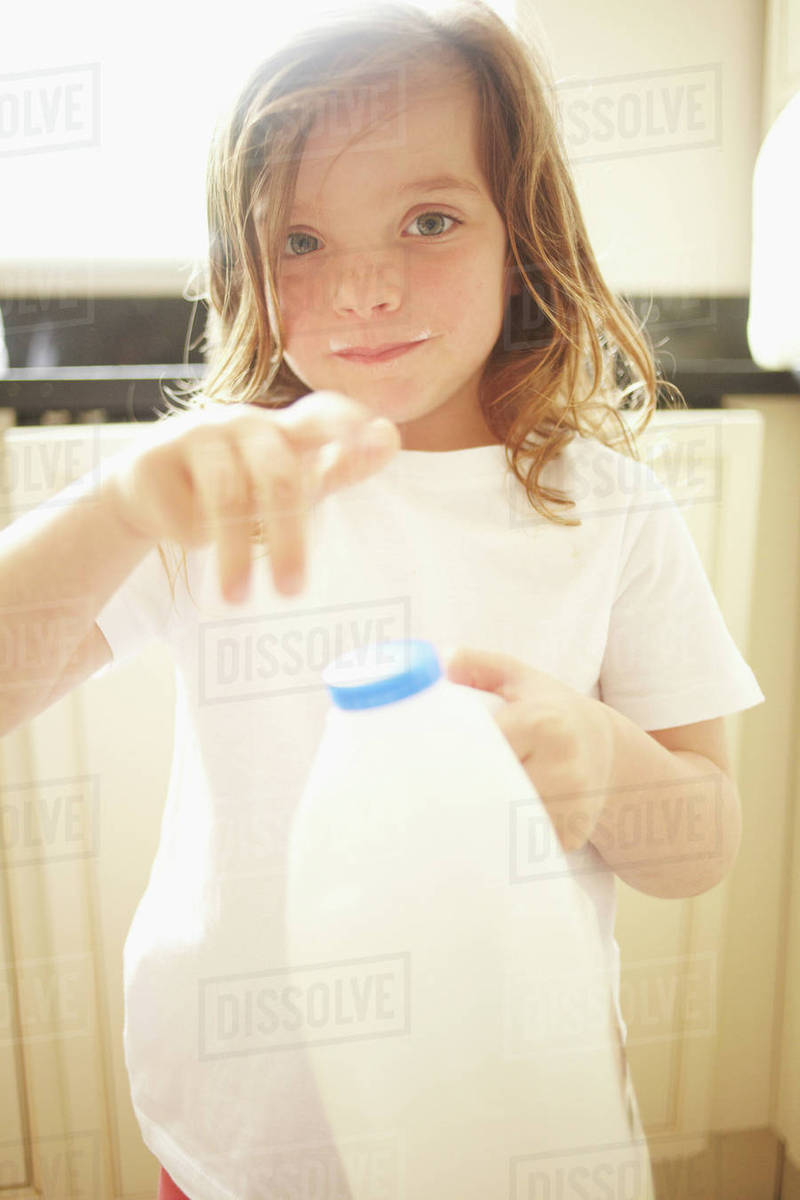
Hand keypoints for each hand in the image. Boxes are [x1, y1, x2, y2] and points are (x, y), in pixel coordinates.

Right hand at [105, 390, 399, 601]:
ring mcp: (197, 435)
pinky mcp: (153, 458)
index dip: (350, 424)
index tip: (382, 440)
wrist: (142, 488)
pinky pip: (181, 512)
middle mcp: (243, 424)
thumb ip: (335, 466)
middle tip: (291, 591)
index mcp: (282, 430)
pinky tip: (184, 541)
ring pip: (227, 496)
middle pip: (278, 476)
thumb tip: (391, 438)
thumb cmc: (231, 485)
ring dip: (235, 554)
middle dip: (287, 539)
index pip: (322, 413)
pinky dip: (188, 538)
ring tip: (236, 600)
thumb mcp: (283, 480)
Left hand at [444, 646, 615, 853]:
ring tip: (469, 799)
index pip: (486, 747)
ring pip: (502, 819)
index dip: (458, 754)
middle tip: (437, 787)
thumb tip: (442, 662)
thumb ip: (480, 664)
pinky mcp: (571, 835)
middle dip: (464, 789)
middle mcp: (563, 767)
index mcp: (543, 724)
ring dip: (481, 813)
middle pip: (491, 788)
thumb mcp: (519, 677)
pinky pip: (520, 840)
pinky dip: (503, 832)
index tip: (431, 759)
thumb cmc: (550, 709)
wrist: (604, 748)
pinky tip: (496, 818)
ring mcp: (570, 806)